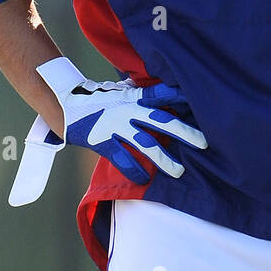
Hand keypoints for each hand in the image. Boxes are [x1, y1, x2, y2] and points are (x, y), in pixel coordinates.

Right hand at [36, 56, 206, 184]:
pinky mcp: (102, 140)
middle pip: (162, 121)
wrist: (65, 104)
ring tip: (179, 171)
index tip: (202, 104)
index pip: (162, 95)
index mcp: (135, 97)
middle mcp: (128, 110)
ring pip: (145, 144)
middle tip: (205, 143)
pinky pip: (121, 158)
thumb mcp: (123, 92)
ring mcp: (115, 126)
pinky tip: (145, 179)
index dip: (181, 98)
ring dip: (163, 159)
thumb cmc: (100, 99)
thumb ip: (144, 95)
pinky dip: (134, 169)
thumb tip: (170, 96)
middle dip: (184, 132)